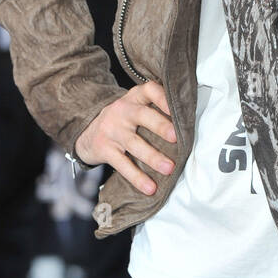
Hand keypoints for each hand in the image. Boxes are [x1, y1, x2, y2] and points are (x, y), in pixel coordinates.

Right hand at [74, 80, 176, 194]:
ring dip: (153, 157)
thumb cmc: (123, 121)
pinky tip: (150, 188)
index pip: (149, 90)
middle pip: (142, 115)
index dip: (164, 97)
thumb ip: (155, 109)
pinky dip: (137, 177)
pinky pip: (122, 165)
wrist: (87, 133)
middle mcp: (122, 110)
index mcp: (134, 98)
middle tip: (177, 138)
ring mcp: (112, 130)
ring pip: (134, 143)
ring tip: (169, 169)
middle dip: (160, 126)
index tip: (179, 108)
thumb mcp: (135, 107)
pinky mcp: (105, 149)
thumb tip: (191, 124)